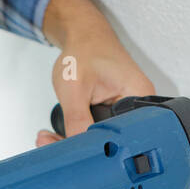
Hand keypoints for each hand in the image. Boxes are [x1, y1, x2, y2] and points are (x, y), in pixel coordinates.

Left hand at [38, 0, 155, 144]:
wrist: (84, 36)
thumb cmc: (84, 51)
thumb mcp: (75, 89)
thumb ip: (77, 121)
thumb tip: (78, 151)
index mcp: (139, 97)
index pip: (123, 137)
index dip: (97, 148)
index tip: (70, 151)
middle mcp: (139, 107)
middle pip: (113, 142)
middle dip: (80, 146)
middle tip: (50, 143)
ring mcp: (128, 111)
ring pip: (103, 140)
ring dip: (74, 141)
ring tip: (49, 138)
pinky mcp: (116, 113)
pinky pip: (98, 132)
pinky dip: (78, 134)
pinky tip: (57, 134)